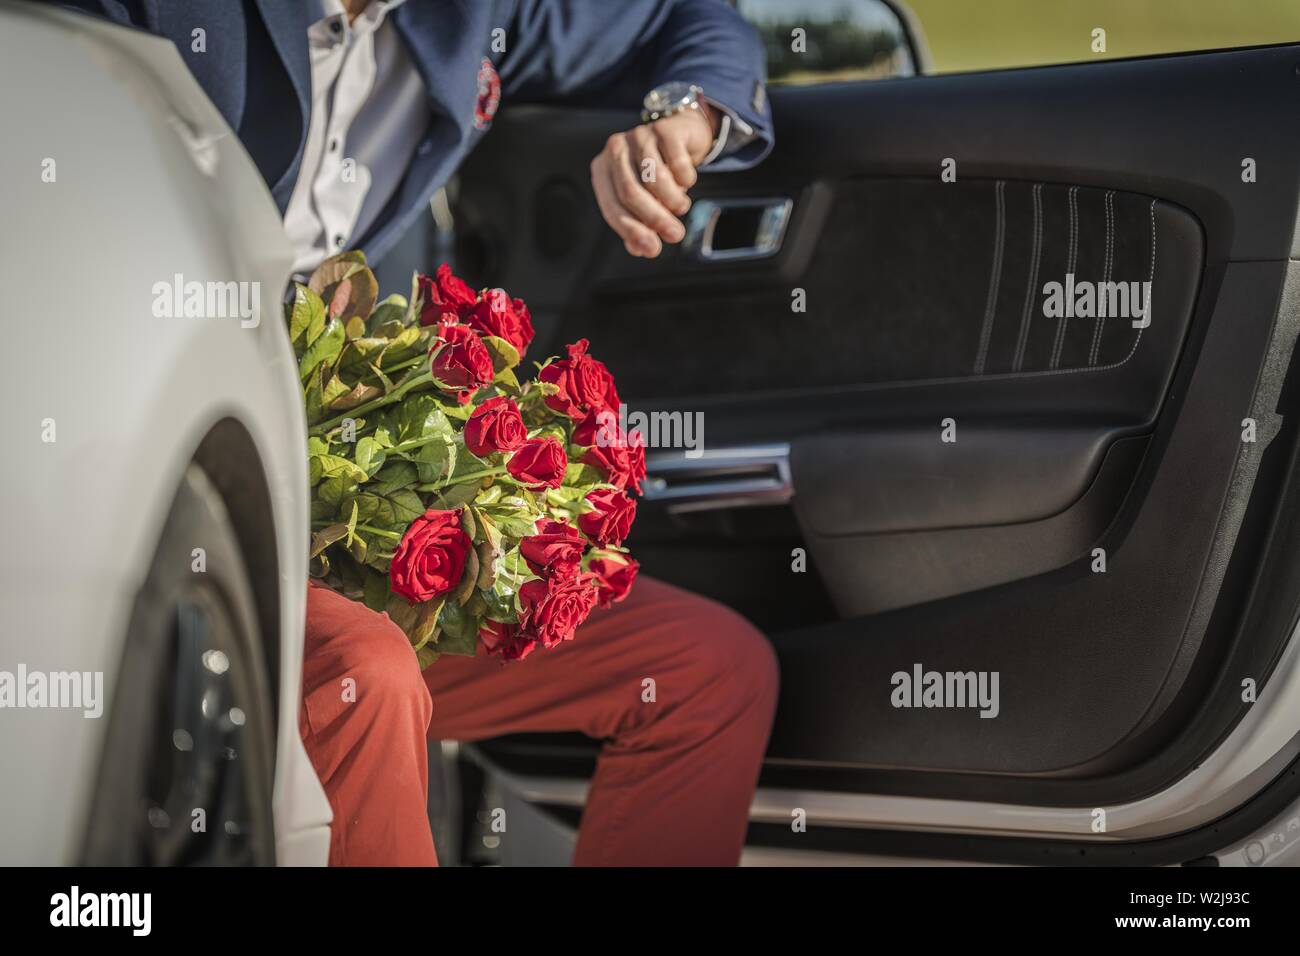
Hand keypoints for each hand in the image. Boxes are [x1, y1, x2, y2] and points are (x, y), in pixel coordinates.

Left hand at [589, 105, 717, 257]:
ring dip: (673, 200)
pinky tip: (686, 181)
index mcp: (603, 170)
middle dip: (655, 218)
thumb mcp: (644, 201)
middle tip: (675, 235)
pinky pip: (677, 162)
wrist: (681, 136)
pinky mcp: (665, 128)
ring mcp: (640, 136)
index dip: (632, 230)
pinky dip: (686, 179)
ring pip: (654, 178)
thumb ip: (638, 226)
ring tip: (681, 207)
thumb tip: (641, 249)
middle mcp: (616, 150)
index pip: (612, 206)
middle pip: (630, 192)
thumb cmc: (657, 173)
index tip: (653, 249)